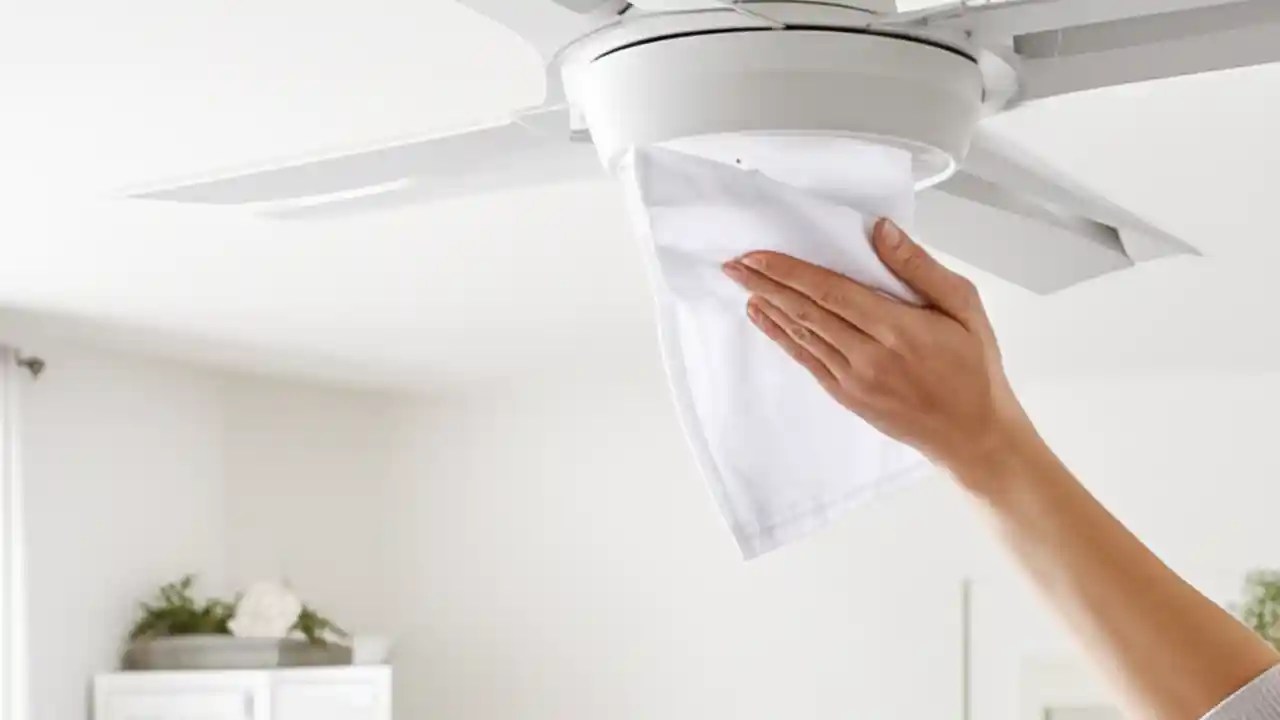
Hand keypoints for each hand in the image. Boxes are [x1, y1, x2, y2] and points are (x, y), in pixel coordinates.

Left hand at [721, 219, 1036, 487]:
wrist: (972, 433)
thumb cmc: (974, 366)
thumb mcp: (964, 306)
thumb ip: (919, 267)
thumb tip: (881, 230)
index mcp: (899, 328)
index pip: (831, 291)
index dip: (790, 272)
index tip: (758, 254)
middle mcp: (869, 356)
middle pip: (806, 312)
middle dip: (766, 284)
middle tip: (733, 263)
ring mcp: (854, 380)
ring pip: (801, 335)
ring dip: (768, 307)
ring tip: (741, 283)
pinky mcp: (847, 396)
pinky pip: (806, 360)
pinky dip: (781, 337)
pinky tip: (763, 317)